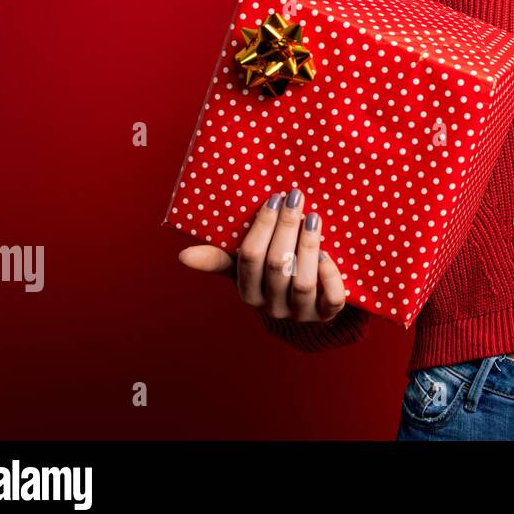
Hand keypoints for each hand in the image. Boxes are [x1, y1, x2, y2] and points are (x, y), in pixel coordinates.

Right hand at [177, 188, 348, 323]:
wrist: (308, 310)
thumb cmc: (272, 280)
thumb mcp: (246, 270)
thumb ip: (220, 260)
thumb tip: (182, 255)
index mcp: (248, 292)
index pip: (249, 258)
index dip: (262, 227)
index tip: (273, 198)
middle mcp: (272, 306)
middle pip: (276, 265)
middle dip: (286, 227)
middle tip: (295, 197)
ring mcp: (300, 313)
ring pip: (301, 282)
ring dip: (307, 246)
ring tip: (313, 218)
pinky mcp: (327, 316)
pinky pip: (330, 299)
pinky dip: (329, 276)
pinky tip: (327, 254)